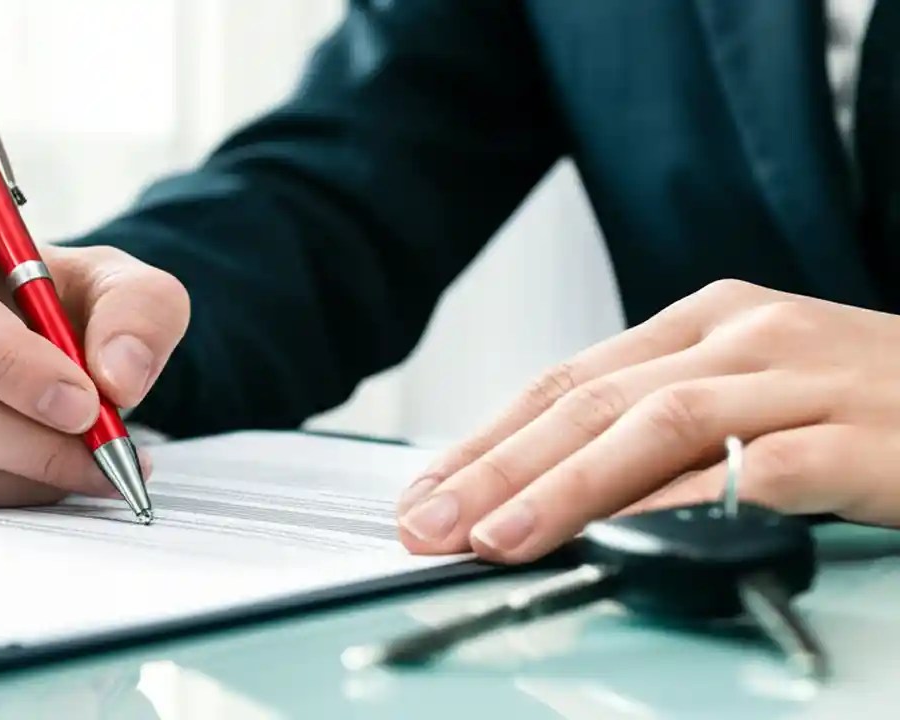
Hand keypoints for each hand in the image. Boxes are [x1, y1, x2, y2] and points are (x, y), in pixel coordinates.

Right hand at [0, 202, 188, 506]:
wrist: (23, 330)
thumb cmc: (55, 297)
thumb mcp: (118, 282)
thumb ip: (139, 311)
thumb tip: (119, 376)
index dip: (10, 365)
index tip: (83, 403)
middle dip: (33, 440)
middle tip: (105, 451)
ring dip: (24, 475)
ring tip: (86, 461)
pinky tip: (38, 470)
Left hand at [395, 279, 899, 561]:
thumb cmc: (861, 402)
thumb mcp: (746, 391)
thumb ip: (656, 426)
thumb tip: (546, 483)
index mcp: (704, 321)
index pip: (566, 380)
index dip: (487, 438)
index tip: (426, 491)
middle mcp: (743, 335)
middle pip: (592, 400)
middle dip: (497, 466)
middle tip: (431, 520)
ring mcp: (803, 379)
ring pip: (657, 426)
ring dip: (565, 485)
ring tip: (499, 536)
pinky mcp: (862, 435)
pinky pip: (759, 471)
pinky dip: (684, 504)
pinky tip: (626, 538)